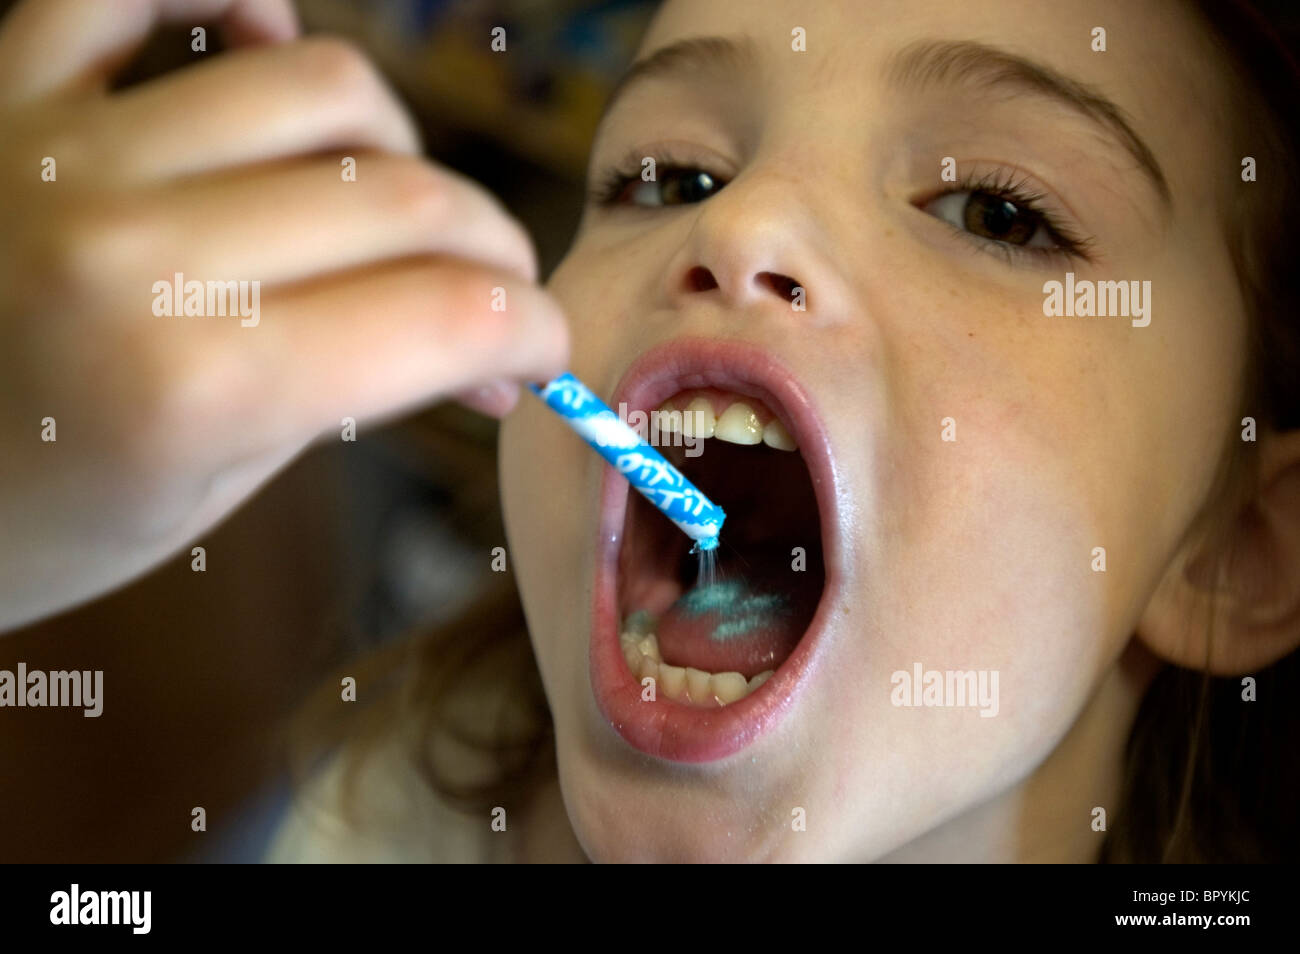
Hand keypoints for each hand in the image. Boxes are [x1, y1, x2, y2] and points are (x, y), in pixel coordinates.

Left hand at [0, 0, 569, 630]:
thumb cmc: (40, 513)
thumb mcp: (216, 488)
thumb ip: (361, 392)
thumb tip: (492, 349)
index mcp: (197, 385)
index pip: (448, 316)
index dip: (534, 329)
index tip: (546, 350)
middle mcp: (137, 250)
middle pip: (409, 198)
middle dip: (492, 253)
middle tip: (494, 298)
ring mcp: (69, 148)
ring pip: (325, 82)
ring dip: (395, 148)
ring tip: (384, 205)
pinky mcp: (9, 85)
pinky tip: (272, 43)